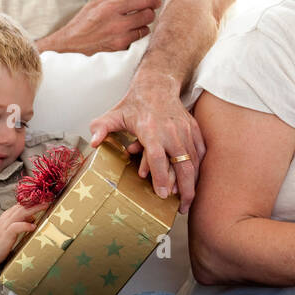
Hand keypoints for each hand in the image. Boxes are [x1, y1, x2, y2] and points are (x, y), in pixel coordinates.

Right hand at [0, 201, 47, 266]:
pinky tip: (33, 227)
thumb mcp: (8, 231)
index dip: (35, 200)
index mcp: (8, 216)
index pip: (22, 205)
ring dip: (34, 208)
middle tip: (50, 197)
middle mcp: (7, 218)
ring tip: (46, 205)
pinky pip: (16, 227)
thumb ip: (20, 224)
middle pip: (24, 206)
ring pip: (21, 212)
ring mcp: (5, 226)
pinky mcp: (5, 235)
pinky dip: (25, 225)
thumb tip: (32, 220)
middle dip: (37, 201)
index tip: (47, 197)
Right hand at [38, 0, 160, 54]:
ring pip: (146, 30)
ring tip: (133, 25)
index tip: (156, 1)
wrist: (70, 47)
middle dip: (149, 13)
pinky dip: (135, 38)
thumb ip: (113, 0)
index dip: (153, 0)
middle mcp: (118, 23)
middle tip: (145, 13)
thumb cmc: (80, 25)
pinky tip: (127, 35)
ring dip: (142, 26)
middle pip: (148, 16)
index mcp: (111, 8)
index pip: (142, 0)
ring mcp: (121, 38)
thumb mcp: (94, 5)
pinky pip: (137, 41)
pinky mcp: (122, 49)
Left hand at [90, 73, 203, 213]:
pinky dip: (199, 169)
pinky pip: (200, 153)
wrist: (157, 86)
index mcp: (151, 130)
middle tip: (182, 208)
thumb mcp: (113, 114)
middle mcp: (171, 131)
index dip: (161, 177)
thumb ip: (101, 127)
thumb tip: (94, 142)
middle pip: (183, 164)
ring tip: (188, 201)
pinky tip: (195, 182)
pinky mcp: (194, 129)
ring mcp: (185, 130)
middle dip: (185, 189)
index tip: (163, 195)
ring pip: (194, 161)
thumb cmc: (134, 104)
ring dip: (192, 183)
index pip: (158, 157)